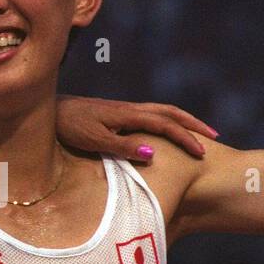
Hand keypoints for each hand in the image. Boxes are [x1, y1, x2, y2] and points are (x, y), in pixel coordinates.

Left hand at [56, 95, 217, 160]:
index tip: (202, 153)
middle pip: (170, 113)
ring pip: (163, 111)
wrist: (50, 109)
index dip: (185, 138)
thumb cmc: (69, 126)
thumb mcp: (94, 140)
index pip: (166, 125)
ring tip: (198, 134)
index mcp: (128, 115)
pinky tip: (169, 132)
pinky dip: (168, 121)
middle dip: (193, 125)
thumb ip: (122, 147)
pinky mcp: (119, 114)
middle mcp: (131, 109)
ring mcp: (125, 110)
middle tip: (214, 138)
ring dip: (183, 122)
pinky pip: (152, 115)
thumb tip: (152, 154)